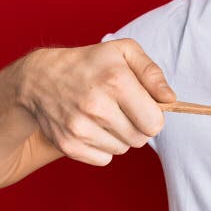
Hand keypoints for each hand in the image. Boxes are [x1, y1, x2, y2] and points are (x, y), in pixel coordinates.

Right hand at [19, 38, 175, 165]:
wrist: (41, 78)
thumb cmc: (91, 62)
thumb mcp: (125, 52)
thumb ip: (152, 73)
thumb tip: (170, 100)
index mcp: (116, 81)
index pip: (154, 122)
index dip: (154, 115)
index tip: (144, 105)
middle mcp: (97, 106)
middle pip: (141, 138)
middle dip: (138, 125)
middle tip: (123, 108)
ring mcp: (80, 128)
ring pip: (123, 149)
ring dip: (120, 135)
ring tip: (105, 114)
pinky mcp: (68, 145)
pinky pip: (104, 159)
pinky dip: (103, 147)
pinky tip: (93, 126)